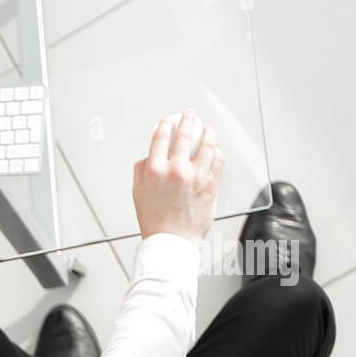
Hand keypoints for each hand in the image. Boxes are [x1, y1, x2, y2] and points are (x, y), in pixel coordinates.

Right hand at [132, 109, 223, 242]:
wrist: (171, 241)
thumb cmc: (154, 220)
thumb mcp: (138, 193)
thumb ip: (142, 170)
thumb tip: (150, 156)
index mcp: (155, 170)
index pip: (162, 136)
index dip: (167, 123)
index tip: (170, 120)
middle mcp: (175, 171)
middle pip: (185, 135)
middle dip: (188, 119)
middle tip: (190, 115)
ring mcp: (195, 177)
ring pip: (207, 144)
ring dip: (208, 132)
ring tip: (208, 129)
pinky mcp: (210, 185)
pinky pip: (217, 162)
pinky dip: (217, 153)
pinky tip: (215, 151)